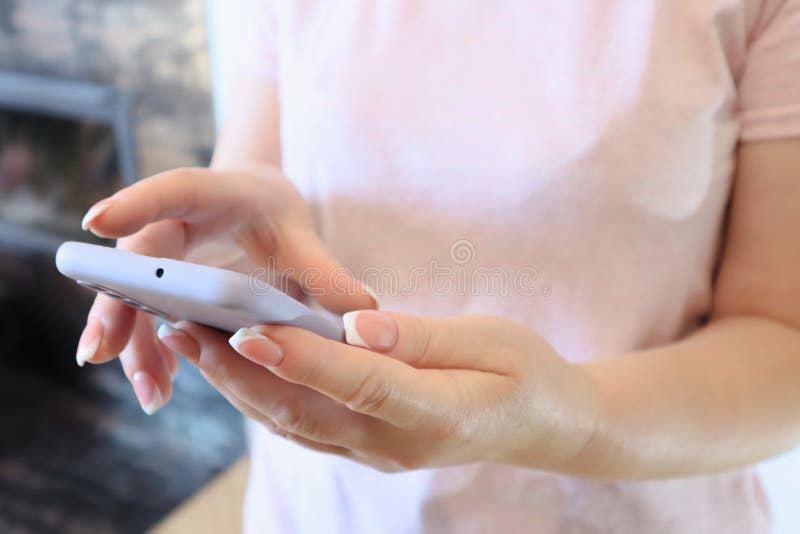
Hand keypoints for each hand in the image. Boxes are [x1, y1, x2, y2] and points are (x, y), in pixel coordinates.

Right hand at [75, 164, 374, 413]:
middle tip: (101, 351)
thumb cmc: (271, 212)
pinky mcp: (160, 283)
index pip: (174, 190)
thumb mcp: (300, 234)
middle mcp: (176, 220)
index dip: (137, 203)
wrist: (251, 204)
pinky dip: (153, 353)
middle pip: (139, 259)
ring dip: (136, 345)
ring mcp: (162, 253)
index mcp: (214, 194)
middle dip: (118, 306)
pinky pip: (148, 318)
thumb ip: (326, 271)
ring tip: (151, 394)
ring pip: (134, 297)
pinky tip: (159, 388)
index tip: (97, 222)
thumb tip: (363, 316)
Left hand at [157, 311, 600, 471]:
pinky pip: (305, 427)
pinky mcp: (369, 447)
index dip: (300, 358)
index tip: (246, 329)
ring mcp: (378, 452)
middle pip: (303, 410)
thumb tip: (357, 326)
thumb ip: (420, 336)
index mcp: (434, 412)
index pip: (355, 382)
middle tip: (182, 323)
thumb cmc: (526, 372)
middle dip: (237, 369)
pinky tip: (233, 367)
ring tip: (189, 338)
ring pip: (293, 422)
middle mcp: (395, 443)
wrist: (546, 425)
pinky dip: (262, 397)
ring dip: (237, 384)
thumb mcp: (489, 340)